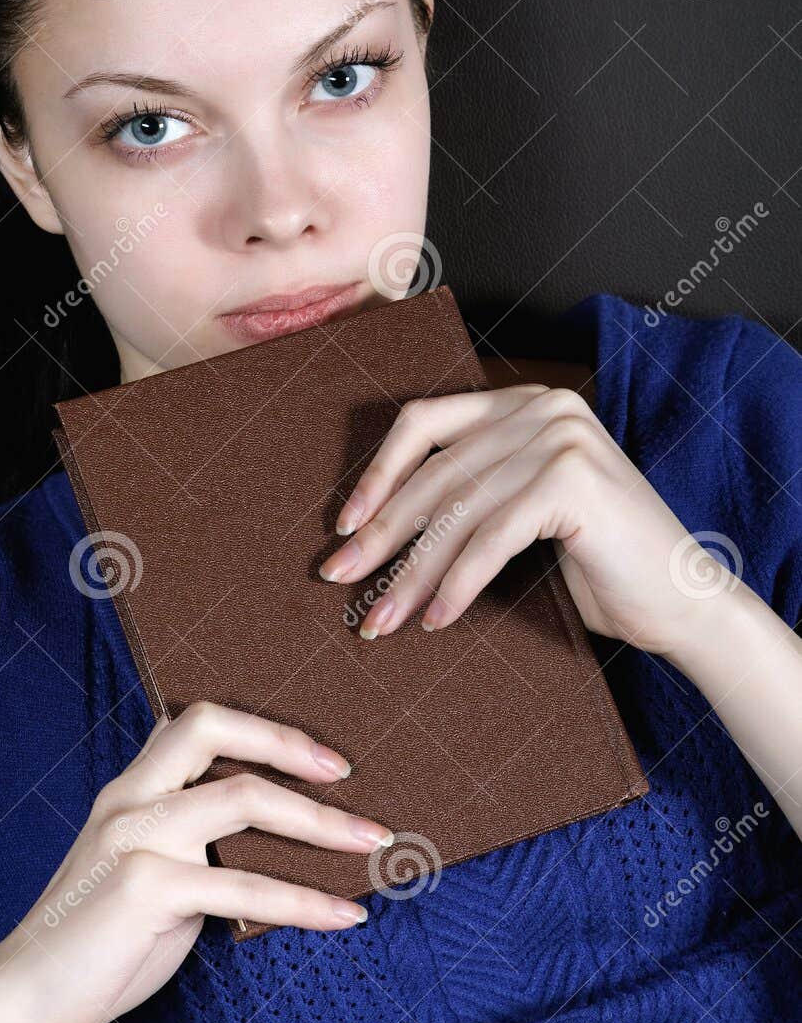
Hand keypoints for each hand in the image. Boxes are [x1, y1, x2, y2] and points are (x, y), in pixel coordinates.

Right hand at [0, 702, 392, 1022]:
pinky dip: (304, 902)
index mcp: (131, 789)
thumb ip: (191, 842)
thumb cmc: (95, 942)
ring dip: (320, 820)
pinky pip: (243, 887)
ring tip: (371, 842)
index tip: (321, 755)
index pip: (195, 722)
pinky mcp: (146, 888)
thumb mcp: (147, 873)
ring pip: (242, 799)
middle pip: (212, 729)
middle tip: (347, 773)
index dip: (263, 727)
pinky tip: (344, 916)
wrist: (21, 996)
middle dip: (288, 743)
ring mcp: (135, 837)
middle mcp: (131, 799)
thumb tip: (271, 835)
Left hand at [319, 383, 728, 661]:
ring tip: (381, 619)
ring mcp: (561, 438)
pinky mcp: (573, 481)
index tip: (343, 525)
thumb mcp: (520, 514)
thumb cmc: (599, 567)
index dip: (377, 473)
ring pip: (457, 511)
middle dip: (381, 533)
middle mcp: (543, 407)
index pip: (425, 423)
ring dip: (411, 571)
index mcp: (524, 403)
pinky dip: (457, 584)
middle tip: (339, 579)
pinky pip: (491, 539)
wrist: (683, 603)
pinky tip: (435, 619)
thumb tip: (370, 528)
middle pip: (434, 471)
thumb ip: (470, 495)